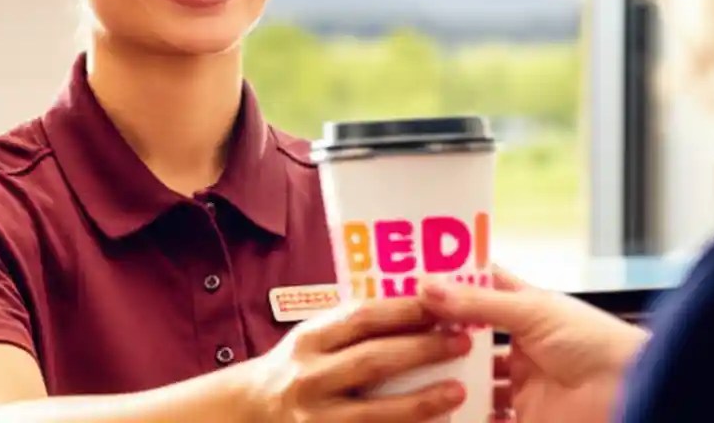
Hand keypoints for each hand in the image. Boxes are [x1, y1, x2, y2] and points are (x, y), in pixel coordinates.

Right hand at [243, 296, 471, 422]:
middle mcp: (309, 378)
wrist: (250, 413)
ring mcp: (316, 419)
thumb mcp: (313, 338)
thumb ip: (353, 326)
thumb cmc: (296, 368)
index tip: (445, 303)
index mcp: (310, 339)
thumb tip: (420, 303)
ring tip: (458, 390)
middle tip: (463, 341)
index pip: (361, 317)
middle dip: (422, 350)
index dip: (406, 310)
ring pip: (375, 411)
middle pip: (373, 361)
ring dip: (422, 401)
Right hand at [423, 269, 647, 422]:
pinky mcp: (526, 420)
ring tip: (409, 377)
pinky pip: (487, 421)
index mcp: (527, 311)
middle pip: (471, 341)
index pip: (482, 289)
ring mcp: (523, 387)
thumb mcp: (534, 312)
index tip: (411, 279)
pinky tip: (436, 414)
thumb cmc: (597, 342)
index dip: (451, 283)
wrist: (634, 394)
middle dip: (440, 339)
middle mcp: (522, 348)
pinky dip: (464, 418)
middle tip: (398, 334)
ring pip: (474, 384)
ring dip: (448, 382)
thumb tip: (428, 286)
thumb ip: (480, 303)